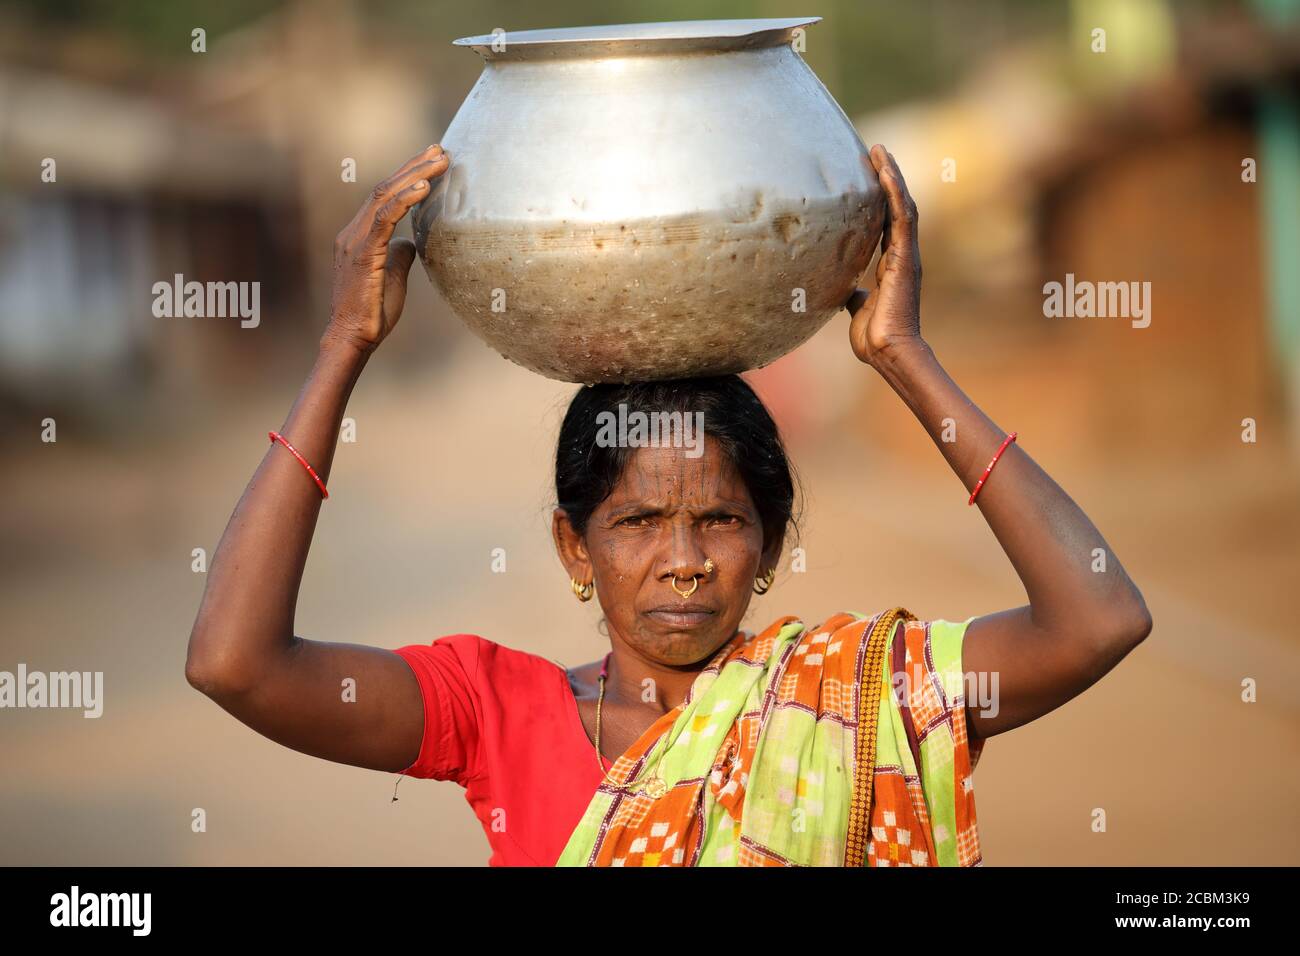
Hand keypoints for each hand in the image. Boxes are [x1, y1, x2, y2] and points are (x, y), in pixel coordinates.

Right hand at [323, 145, 449, 354]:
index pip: (384, 196)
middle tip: (440, 148)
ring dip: (415, 176)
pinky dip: (405, 200)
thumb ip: (399, 255)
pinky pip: (385, 218)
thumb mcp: (393, 276)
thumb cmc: (373, 311)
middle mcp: (352, 232)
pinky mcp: (363, 253)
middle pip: (385, 188)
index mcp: (359, 235)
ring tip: (440, 161)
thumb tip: (411, 241)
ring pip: (385, 197)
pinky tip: (425, 188)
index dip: (407, 175)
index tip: (432, 159)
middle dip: (414, 166)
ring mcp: (355, 241)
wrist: (354, 337)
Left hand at [846, 145, 923, 367]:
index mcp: (892, 264)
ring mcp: (906, 254)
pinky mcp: (906, 257)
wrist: (888, 351)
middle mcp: (902, 255)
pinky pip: (903, 217)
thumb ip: (853, 293)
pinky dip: (895, 193)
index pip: (886, 222)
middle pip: (897, 206)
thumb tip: (840, 287)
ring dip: (891, 176)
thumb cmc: (874, 336)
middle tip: (875, 151)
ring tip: (880, 151)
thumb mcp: (857, 308)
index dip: (879, 198)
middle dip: (887, 178)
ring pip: (902, 205)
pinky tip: (886, 172)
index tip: (869, 175)